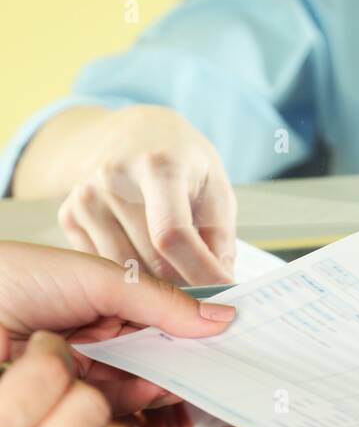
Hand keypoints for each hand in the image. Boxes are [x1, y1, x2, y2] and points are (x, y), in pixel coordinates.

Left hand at [0, 239, 235, 412]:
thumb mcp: (100, 278)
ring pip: (137, 387)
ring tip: (192, 390)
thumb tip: (218, 314)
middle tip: (222, 374)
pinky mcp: (63, 402)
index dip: (197, 331)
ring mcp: (81, 370)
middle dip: (187, 366)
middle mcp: (98, 337)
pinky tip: (153, 403)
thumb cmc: (17, 277)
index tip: (232, 340)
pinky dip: (134, 409)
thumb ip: (160, 299)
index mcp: (109, 300)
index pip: (165, 319)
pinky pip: (108, 411)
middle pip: (156, 357)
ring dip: (164, 389)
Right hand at [56, 105, 236, 284]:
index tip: (223, 294)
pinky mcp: (68, 214)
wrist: (130, 132)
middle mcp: (114, 177)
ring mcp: (85, 196)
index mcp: (158, 164)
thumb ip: (221, 234)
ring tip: (173, 268)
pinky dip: (126, 273)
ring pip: (124, 271)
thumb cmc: (180, 159)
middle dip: (183, 282)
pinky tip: (141, 252)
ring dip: (154, 284)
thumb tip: (220, 284)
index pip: (172, 233)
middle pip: (150, 258)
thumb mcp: (214, 182)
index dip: (200, 271)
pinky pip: (102, 266)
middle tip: (203, 288)